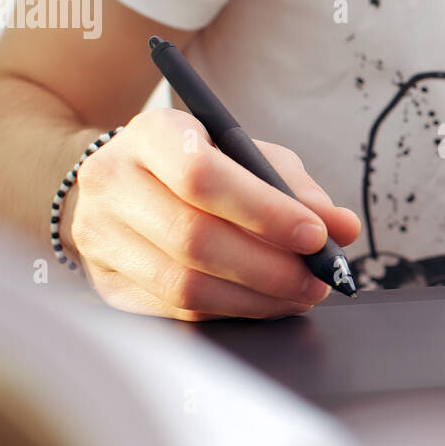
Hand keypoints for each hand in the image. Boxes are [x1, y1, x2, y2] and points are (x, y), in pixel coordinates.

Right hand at [60, 108, 360, 319]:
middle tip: (317, 278)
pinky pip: (177, 312)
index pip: (202, 177)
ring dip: (256, 298)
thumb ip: (294, 187)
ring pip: (184, 285)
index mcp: (151, 134)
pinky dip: (232, 311)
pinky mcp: (107, 285)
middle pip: (193, 238)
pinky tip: (266, 303)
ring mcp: (101, 238)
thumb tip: (343, 227)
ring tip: (300, 294)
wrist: (120, 181)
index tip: (316, 236)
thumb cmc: (195, 163)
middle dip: (269, 266)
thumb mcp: (245, 154)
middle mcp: (114, 182)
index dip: (265, 212)